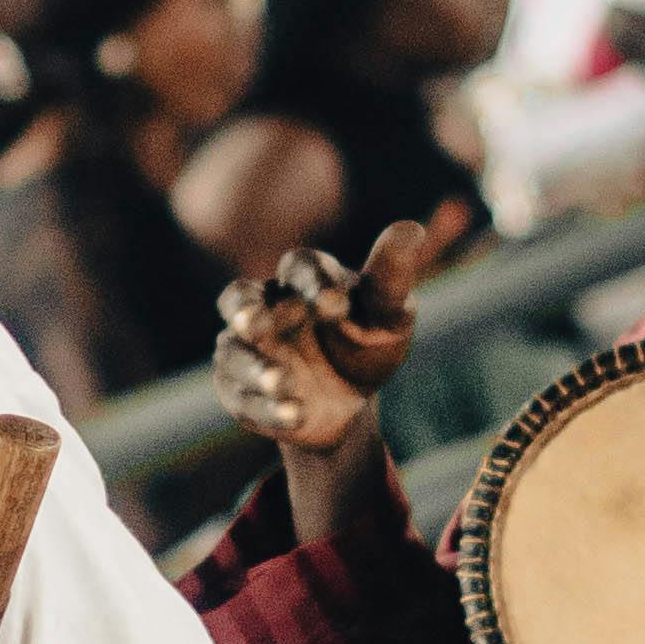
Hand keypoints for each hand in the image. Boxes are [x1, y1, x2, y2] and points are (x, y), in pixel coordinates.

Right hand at [212, 216, 440, 453]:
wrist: (352, 401)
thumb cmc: (368, 342)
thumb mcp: (388, 314)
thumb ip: (392, 277)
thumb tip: (411, 229)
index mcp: (302, 280)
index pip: (298, 268)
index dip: (313, 284)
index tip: (337, 306)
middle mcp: (266, 309)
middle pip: (238, 297)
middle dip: (245, 311)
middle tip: (253, 323)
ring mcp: (247, 349)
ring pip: (233, 352)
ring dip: (255, 367)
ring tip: (282, 382)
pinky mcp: (238, 390)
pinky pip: (243, 398)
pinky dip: (266, 408)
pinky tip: (295, 415)